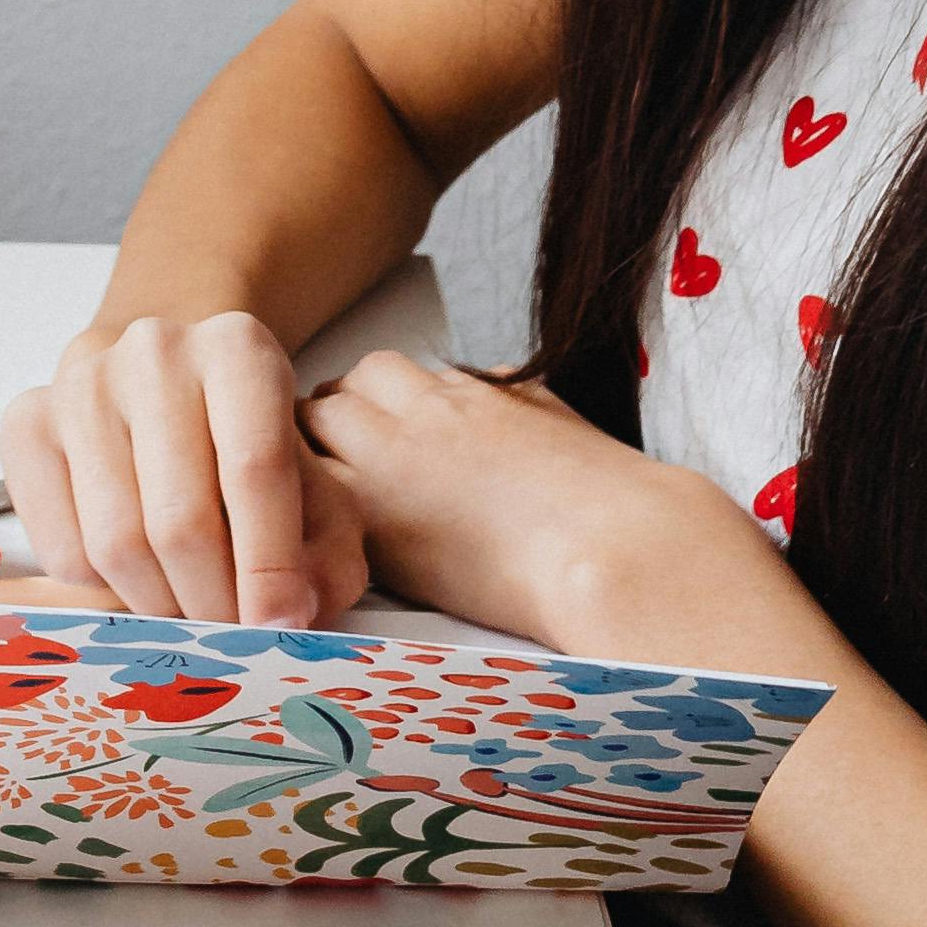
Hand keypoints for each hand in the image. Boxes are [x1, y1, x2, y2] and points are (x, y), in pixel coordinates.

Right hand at [1, 308, 366, 622]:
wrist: (165, 382)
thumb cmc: (246, 442)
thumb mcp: (313, 480)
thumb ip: (326, 546)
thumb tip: (296, 613)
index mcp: (237, 348)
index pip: (255, 468)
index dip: (270, 564)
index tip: (279, 626)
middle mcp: (153, 352)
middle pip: (179, 518)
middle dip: (212, 600)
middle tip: (231, 634)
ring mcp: (80, 384)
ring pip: (115, 542)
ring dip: (158, 605)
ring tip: (188, 611)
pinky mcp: (27, 423)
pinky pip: (62, 549)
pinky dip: (102, 592)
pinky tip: (135, 580)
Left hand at [301, 354, 822, 678]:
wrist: (621, 547)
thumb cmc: (610, 502)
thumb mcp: (553, 421)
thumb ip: (506, 403)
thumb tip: (487, 392)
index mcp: (468, 390)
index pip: (383, 374)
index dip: (371, 409)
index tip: (375, 446)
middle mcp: (422, 411)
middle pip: (336, 392)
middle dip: (330, 430)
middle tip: (338, 483)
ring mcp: (394, 459)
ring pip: (310, 428)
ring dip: (307, 463)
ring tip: (325, 516)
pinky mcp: (377, 518)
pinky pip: (309, 498)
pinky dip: (305, 519)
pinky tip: (322, 552)